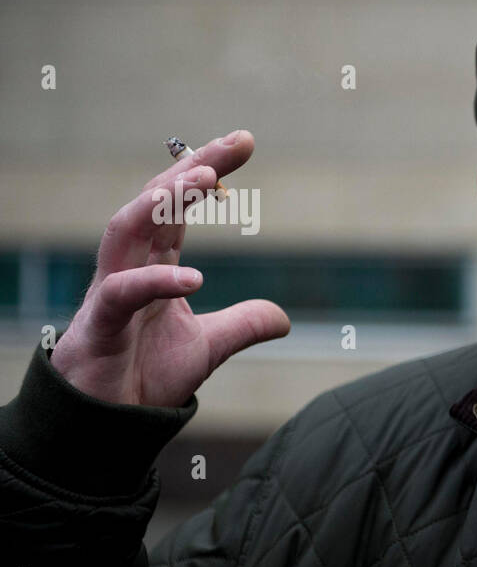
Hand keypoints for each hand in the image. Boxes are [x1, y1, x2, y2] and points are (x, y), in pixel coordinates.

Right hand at [49, 130, 289, 407]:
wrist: (106, 425)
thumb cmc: (143, 376)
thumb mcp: (208, 348)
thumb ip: (243, 325)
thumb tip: (285, 318)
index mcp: (153, 264)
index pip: (179, 206)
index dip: (207, 171)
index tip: (244, 141)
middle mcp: (128, 267)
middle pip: (154, 202)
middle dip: (191, 169)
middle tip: (233, 144)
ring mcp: (110, 292)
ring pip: (126, 229)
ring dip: (162, 202)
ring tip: (204, 180)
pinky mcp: (100, 325)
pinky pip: (123, 293)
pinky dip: (157, 282)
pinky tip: (194, 277)